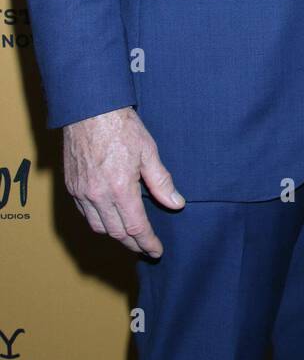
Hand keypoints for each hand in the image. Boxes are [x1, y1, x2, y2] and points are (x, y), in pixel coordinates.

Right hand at [63, 107, 184, 256]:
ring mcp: (81, 191)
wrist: (89, 108)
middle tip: (146, 247)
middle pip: (116, 232)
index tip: (156, 251)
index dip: (147, 242)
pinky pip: (85, 213)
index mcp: (119, 188)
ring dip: (115, 234)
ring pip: (98, 226)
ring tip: (130, 236)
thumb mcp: (149, 151)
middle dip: (133, 243)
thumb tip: (176, 203)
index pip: (136, 227)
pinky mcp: (71, 186)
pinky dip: (98, 221)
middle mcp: (97, 195)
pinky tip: (109, 218)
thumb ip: (162, 182)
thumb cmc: (121, 126)